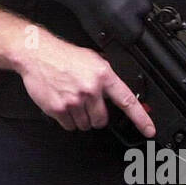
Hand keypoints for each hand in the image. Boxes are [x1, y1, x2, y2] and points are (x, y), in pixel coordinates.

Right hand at [16, 32, 155, 136]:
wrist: (36, 54)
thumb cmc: (62, 56)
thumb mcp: (92, 60)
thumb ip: (105, 78)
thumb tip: (116, 93)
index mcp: (103, 76)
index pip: (128, 101)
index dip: (141, 118)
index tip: (149, 130)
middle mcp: (91, 89)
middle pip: (101, 120)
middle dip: (95, 116)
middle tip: (85, 103)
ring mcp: (74, 100)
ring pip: (84, 125)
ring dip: (79, 117)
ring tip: (70, 99)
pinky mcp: (59, 108)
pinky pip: (69, 126)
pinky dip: (66, 119)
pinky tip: (62, 103)